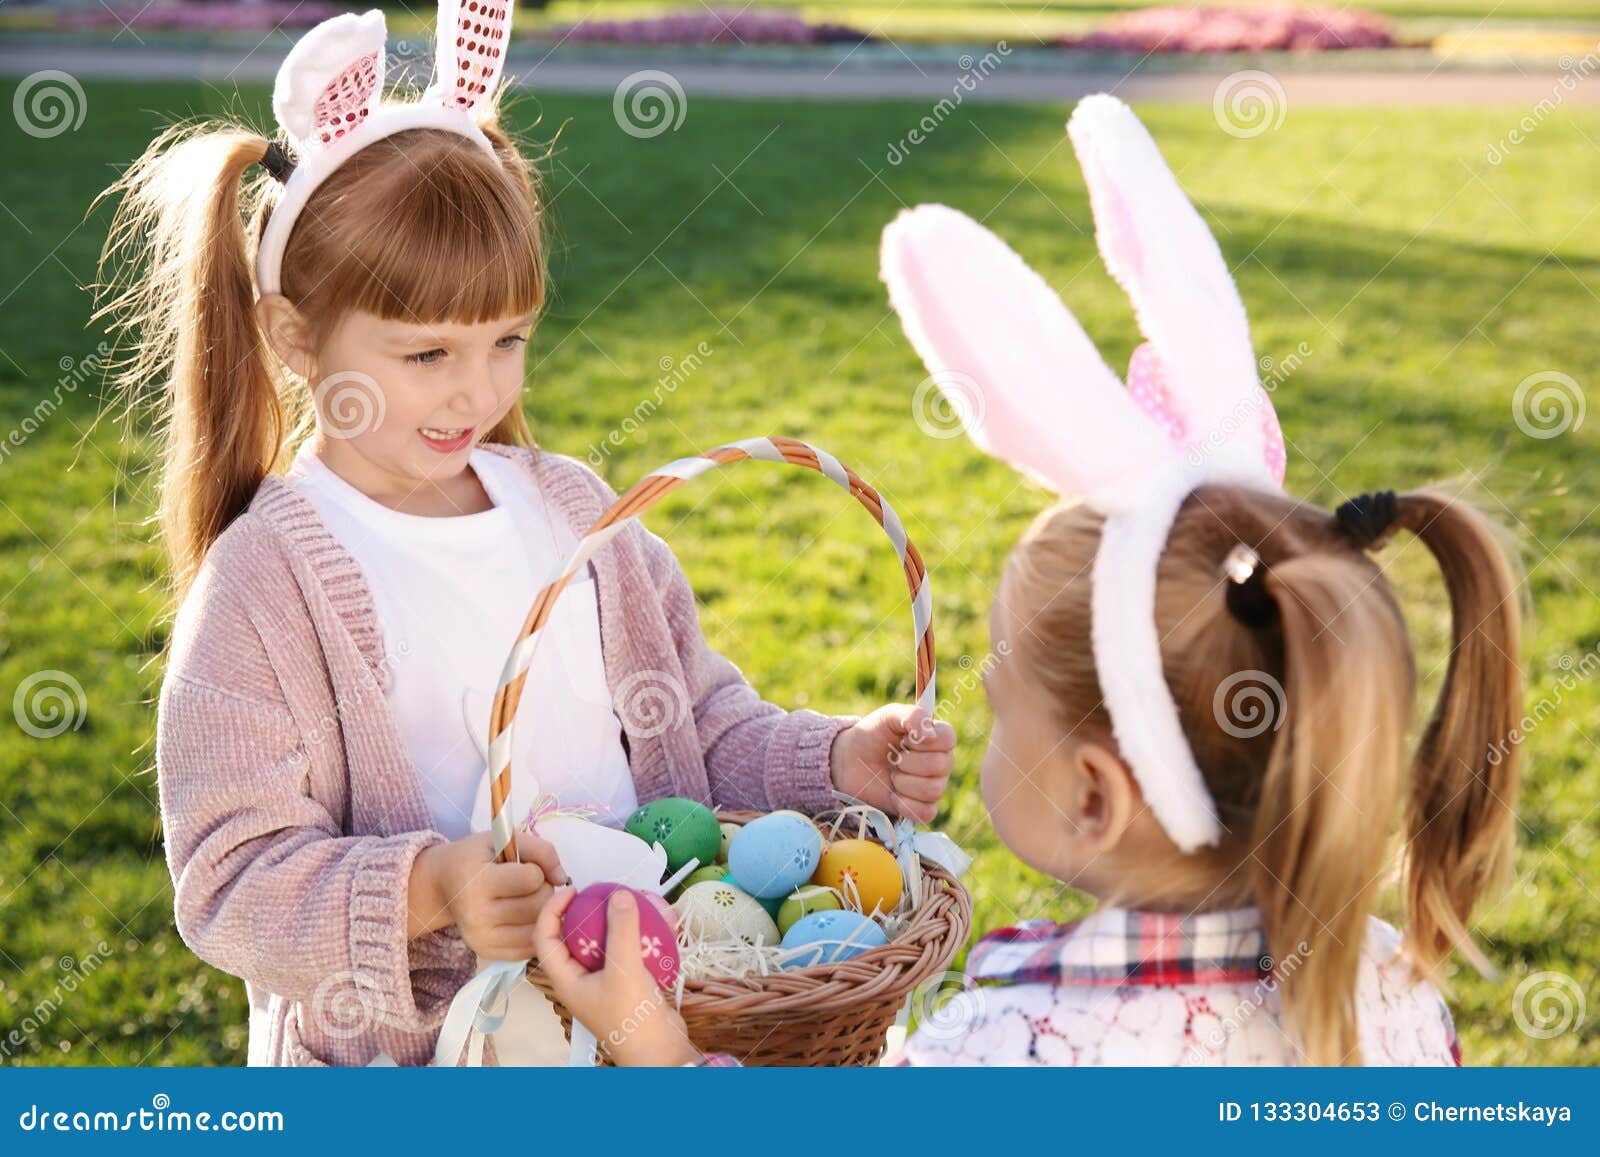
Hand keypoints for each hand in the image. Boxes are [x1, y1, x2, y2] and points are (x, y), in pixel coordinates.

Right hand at [408, 830, 567, 959]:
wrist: (443, 884)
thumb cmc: (476, 858)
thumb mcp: (503, 839)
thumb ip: (540, 850)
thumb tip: (562, 879)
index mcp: (477, 881)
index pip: (530, 879)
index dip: (536, 869)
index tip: (525, 867)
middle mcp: (476, 915)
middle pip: (537, 906)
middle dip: (543, 891)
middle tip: (530, 884)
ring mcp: (480, 939)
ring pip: (537, 929)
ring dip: (541, 912)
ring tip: (526, 899)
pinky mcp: (486, 954)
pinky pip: (528, 947)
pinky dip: (533, 931)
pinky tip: (522, 917)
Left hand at [532, 886, 700, 1065]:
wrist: (660, 1053)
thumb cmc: (633, 1019)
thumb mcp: (625, 970)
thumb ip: (622, 930)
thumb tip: (618, 895)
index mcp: (566, 979)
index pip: (544, 937)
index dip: (551, 909)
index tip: (571, 890)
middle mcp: (579, 979)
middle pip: (570, 937)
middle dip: (583, 911)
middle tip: (599, 893)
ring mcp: (602, 981)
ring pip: (599, 943)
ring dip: (611, 922)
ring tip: (626, 904)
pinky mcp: (623, 983)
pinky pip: (622, 952)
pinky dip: (633, 936)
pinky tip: (650, 925)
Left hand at [829, 704, 955, 823]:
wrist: (850, 762)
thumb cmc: (873, 735)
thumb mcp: (888, 716)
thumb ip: (912, 716)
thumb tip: (930, 734)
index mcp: (936, 737)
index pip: (949, 738)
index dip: (925, 740)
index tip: (905, 739)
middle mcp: (941, 762)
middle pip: (941, 765)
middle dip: (908, 762)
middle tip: (893, 757)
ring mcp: (933, 786)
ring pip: (933, 790)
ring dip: (904, 782)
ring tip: (891, 775)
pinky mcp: (922, 808)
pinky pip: (926, 812)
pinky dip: (904, 804)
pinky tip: (893, 794)